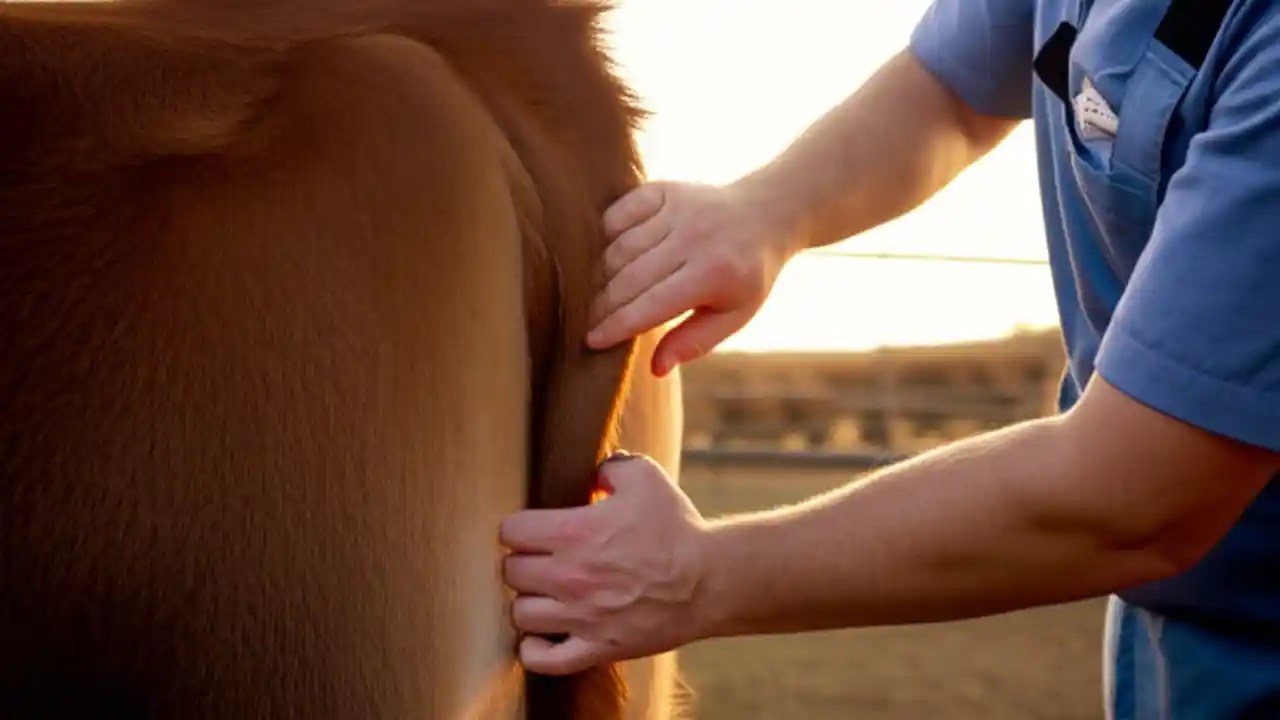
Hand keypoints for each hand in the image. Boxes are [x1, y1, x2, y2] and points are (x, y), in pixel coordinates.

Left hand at [499, 454, 710, 674]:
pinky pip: (543, 660)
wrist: (711, 579)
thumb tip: (595, 472)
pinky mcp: (597, 647)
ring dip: (528, 602)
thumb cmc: (678, 527)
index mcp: (574, 533)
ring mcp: (581, 617)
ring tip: (544, 595)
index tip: (532, 529)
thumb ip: (612, 467)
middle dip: (522, 562)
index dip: (519, 527)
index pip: (511, 531)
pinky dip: (535, 650)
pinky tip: (544, 636)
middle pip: (511, 572)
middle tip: (540, 560)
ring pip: (520, 614)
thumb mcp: (646, 478)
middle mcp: (569, 576)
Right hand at [588, 178, 800, 375]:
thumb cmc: (746, 276)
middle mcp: (692, 238)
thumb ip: (695, 341)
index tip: (592, 340)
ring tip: (600, 294)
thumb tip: (656, 369)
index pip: (650, 306)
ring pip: (618, 248)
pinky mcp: (664, 190)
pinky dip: (606, 236)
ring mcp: (676, 209)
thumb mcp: (734, 316)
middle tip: (589, 322)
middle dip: (602, 306)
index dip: (616, 326)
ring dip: (601, 274)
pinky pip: (617, 213)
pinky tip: (609, 255)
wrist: (765, 215)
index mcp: (713, 274)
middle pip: (628, 278)